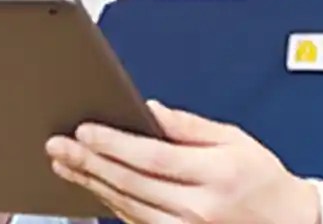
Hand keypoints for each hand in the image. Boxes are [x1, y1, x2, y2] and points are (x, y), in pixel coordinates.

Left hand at [46, 101, 320, 223]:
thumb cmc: (263, 181)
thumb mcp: (235, 139)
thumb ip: (189, 126)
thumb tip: (150, 109)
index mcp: (215, 173)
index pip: (152, 157)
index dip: (114, 144)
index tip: (85, 130)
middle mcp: (199, 207)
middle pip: (131, 183)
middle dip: (89, 162)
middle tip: (59, 145)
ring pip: (126, 206)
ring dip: (91, 184)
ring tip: (65, 164)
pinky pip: (135, 222)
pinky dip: (109, 204)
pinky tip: (93, 187)